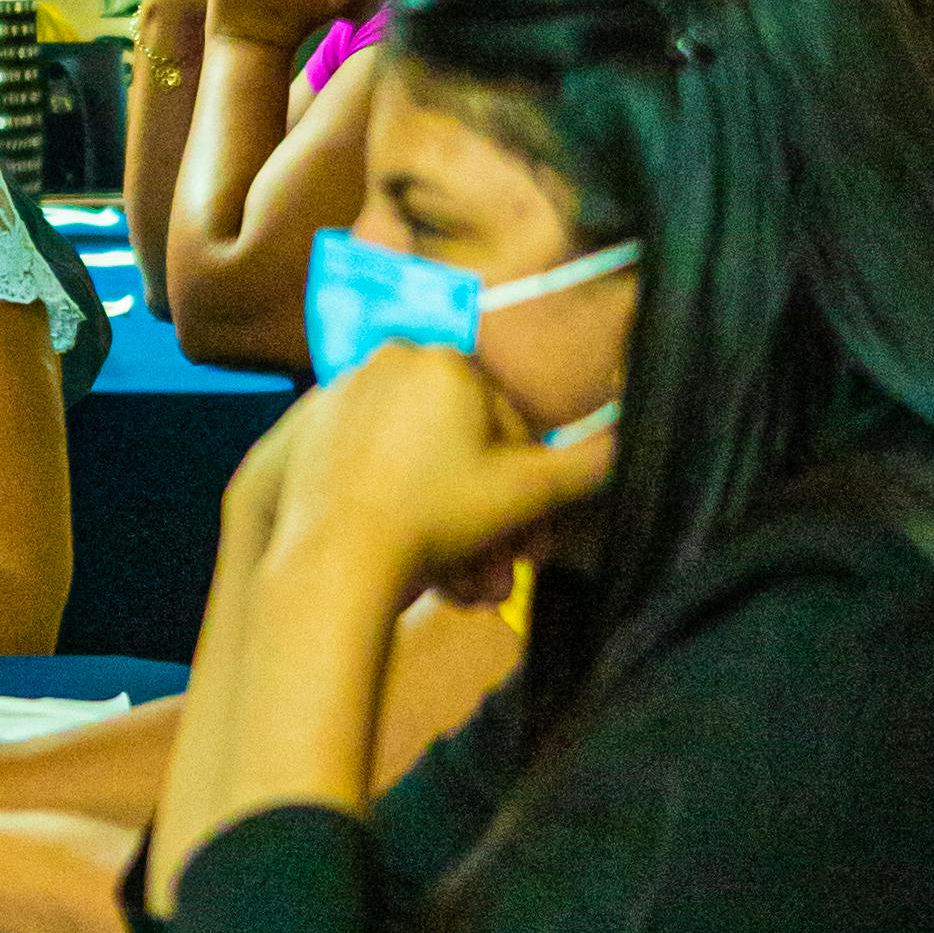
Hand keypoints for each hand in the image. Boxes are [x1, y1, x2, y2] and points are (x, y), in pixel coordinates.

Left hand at [260, 346, 613, 602]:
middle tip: (494, 566)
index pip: (509, 426)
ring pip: (417, 457)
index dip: (527, 490)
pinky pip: (370, 464)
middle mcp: (390, 360)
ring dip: (445, 513)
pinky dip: (393, 499)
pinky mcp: (306, 427)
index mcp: (445, 360)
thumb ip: (585, 465)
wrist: (336, 557)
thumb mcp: (525, 493)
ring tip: (455, 572)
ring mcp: (342, 390)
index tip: (528, 543)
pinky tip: (404, 546)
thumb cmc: (436, 517)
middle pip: (459, 445)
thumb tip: (626, 439)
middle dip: (485, 511)